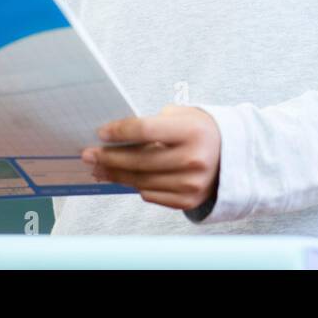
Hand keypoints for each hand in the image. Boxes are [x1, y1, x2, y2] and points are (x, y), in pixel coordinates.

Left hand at [81, 105, 219, 212]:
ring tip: (97, 168)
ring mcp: (191, 184)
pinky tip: (120, 177)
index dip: (120, 131)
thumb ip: (152, 124)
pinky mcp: (188, 201)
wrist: (230, 156)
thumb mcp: (181, 116)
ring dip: (115, 174)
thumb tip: (114, 137)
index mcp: (192, 131)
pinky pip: (151, 195)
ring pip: (141, 180)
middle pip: (139, 160)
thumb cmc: (198, 131)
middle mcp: (194, 159)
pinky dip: (134, 185)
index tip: (100, 132)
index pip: (146, 130)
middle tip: (87, 155)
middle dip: (109, 157)